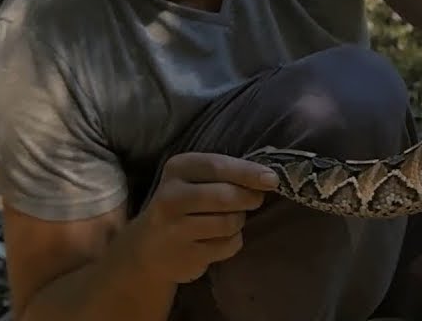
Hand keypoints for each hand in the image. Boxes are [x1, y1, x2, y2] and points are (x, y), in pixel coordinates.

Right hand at [128, 152, 279, 284]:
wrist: (149, 248)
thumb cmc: (184, 204)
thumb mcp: (196, 179)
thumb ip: (227, 174)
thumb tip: (268, 178)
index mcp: (177, 169)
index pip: (218, 166)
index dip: (248, 172)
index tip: (272, 179)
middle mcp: (171, 197)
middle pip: (226, 196)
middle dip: (249, 198)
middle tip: (254, 200)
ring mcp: (175, 229)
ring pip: (229, 222)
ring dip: (239, 221)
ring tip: (229, 219)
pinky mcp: (186, 255)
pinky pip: (228, 245)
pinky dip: (233, 241)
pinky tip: (219, 238)